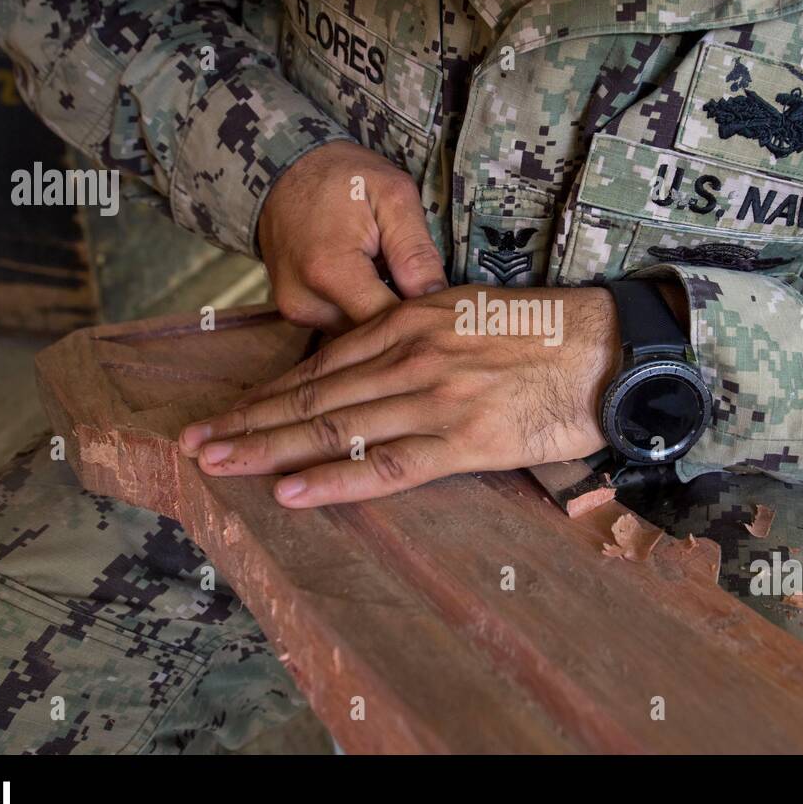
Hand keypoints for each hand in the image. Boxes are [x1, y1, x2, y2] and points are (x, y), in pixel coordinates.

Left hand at [178, 286, 620, 507]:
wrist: (610, 344)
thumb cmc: (546, 330)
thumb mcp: (470, 312)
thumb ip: (418, 333)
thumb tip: (380, 362)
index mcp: (410, 322)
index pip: (321, 364)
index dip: (269, 391)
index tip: (228, 411)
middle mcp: (410, 355)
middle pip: (313, 394)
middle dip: (248, 421)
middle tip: (192, 443)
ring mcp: (433, 397)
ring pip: (335, 427)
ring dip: (268, 448)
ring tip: (216, 465)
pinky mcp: (465, 438)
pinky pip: (387, 464)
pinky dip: (335, 480)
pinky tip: (290, 491)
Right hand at [258, 140, 446, 332]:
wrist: (283, 170)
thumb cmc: (342, 177)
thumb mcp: (392, 195)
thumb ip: (415, 251)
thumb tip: (436, 299)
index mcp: (331, 272)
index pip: (392, 323)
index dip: (423, 315)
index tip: (443, 302)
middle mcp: (307, 302)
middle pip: (374, 335)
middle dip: (404, 318)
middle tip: (422, 287)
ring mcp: (296, 312)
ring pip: (359, 335)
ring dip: (381, 315)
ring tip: (393, 279)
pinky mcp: (293, 314)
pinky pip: (341, 325)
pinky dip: (361, 311)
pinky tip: (372, 284)